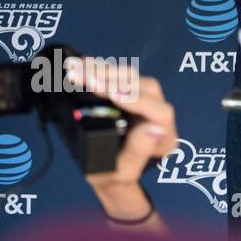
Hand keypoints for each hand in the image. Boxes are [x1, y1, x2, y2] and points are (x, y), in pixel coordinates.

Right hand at [68, 59, 177, 210]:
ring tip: (76, 70)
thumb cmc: (113, 176)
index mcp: (165, 138)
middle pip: (144, 87)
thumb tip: (151, 127)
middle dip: (113, 80)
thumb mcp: (122, 172)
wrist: (105, 172)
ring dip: (102, 71)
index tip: (112, 94)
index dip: (137, 100)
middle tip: (85, 79)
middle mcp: (158, 115)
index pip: (160, 112)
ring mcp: (143, 101)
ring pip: (130, 76)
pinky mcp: (127, 92)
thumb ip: (138, 151)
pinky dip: (96, 68)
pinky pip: (116, 74)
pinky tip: (80, 64)